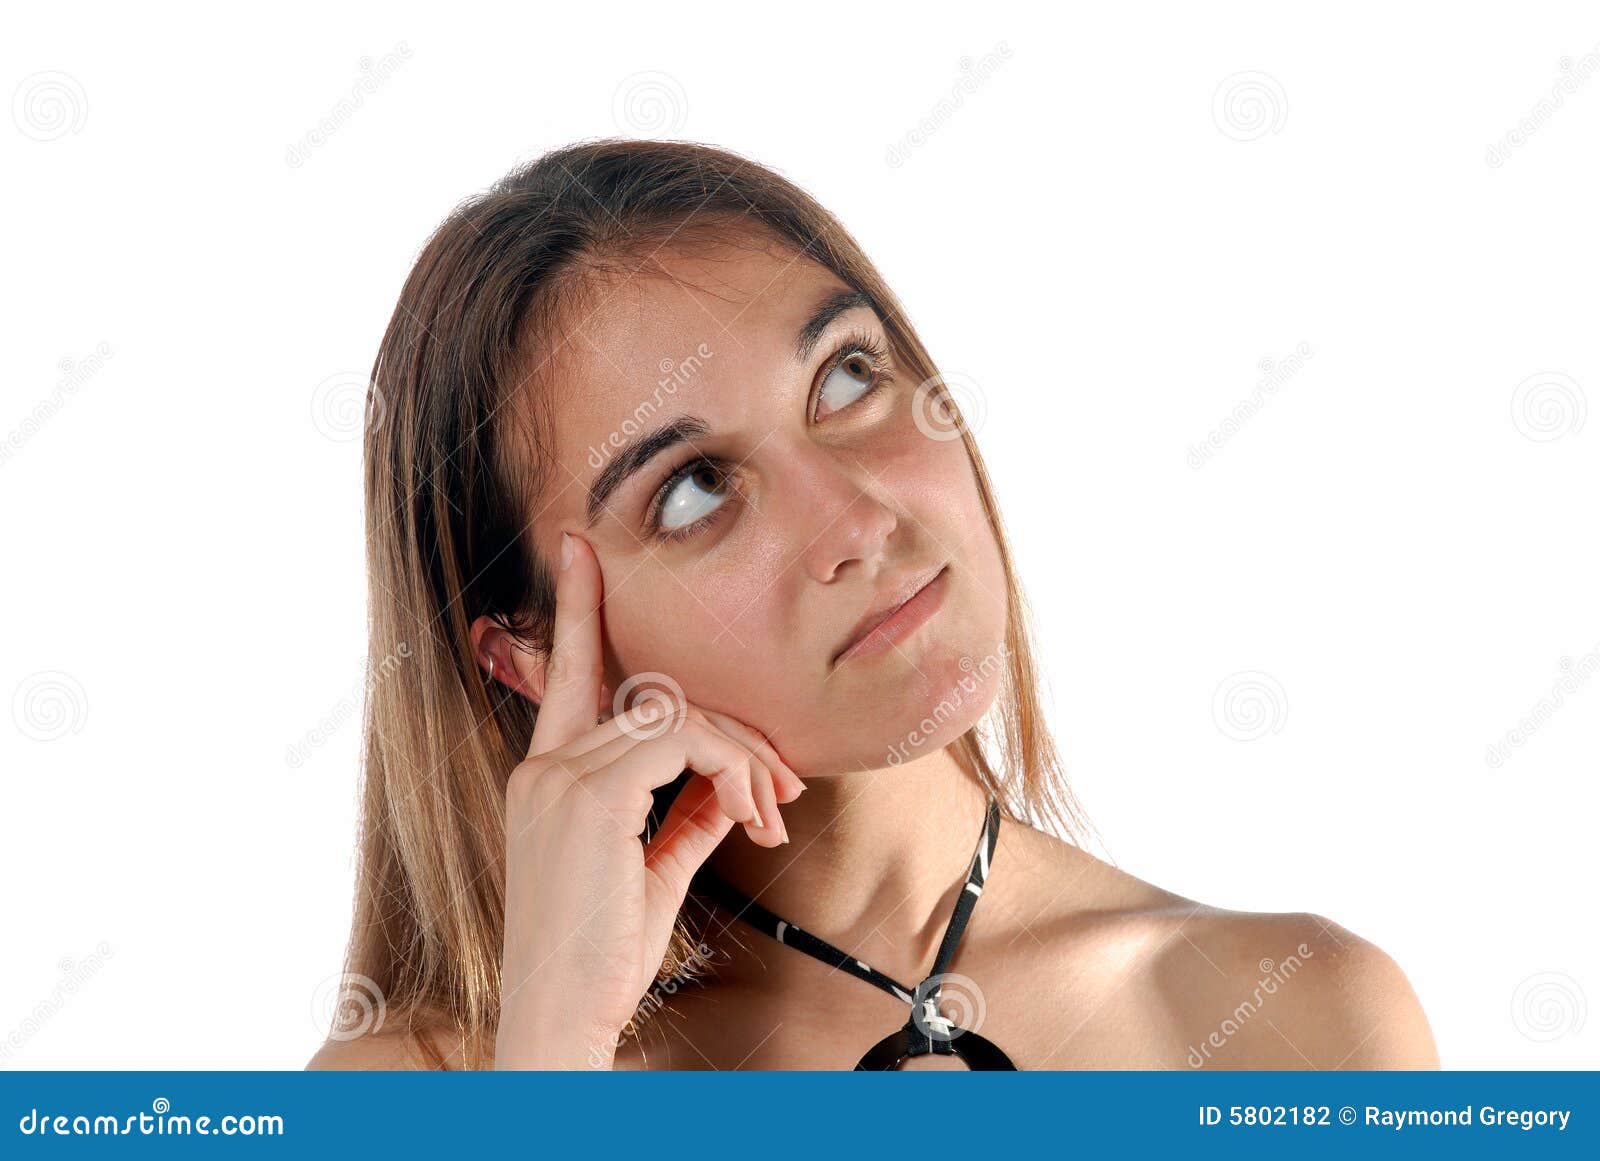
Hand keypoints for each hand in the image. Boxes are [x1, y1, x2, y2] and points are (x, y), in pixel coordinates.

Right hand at [493, 531, 803, 1067]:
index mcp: (548, 777)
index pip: (569, 676)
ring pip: (676, 712)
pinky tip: (751, 813)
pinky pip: (683, 740)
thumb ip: (684, 815)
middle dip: (732, 730)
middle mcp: (546, 765)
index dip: (579, 610)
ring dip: (743, 756)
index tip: (581, 551)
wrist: (561, 1019)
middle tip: (783, 787)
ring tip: (771, 814)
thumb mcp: (650, 872)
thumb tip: (729, 780)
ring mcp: (560, 776)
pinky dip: (733, 767)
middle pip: (652, 694)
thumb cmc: (599, 958)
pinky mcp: (590, 794)